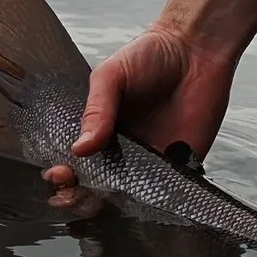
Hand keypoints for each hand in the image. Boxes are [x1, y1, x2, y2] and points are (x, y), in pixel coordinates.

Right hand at [39, 0, 256, 210]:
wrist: (196, 49)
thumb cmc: (150, 56)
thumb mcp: (112, 76)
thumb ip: (97, 110)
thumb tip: (79, 148)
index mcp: (100, 131)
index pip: (75, 163)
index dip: (63, 175)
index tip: (59, 176)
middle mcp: (123, 152)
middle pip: (97, 188)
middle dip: (81, 198)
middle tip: (76, 195)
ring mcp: (151, 162)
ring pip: (129, 198)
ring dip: (114, 207)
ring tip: (104, 203)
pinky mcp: (182, 165)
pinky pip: (168, 192)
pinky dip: (156, 203)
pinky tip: (145, 202)